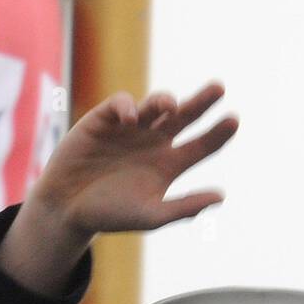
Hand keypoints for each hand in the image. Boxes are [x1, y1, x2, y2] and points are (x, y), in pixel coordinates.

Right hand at [0, 83, 237, 294]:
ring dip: (164, 102)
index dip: (218, 133)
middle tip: (220, 88)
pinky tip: (130, 120)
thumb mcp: (153, 215)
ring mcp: (131, 130)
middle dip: (202, 102)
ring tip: (170, 107)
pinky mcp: (104, 120)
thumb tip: (222, 196)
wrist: (69, 209)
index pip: (202, 145)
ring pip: (155, 105)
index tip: (235, 120)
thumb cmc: (112, 215)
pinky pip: (121, 105)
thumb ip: (186, 207)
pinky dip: (127, 107)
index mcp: (170, 165)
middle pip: (185, 117)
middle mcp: (154, 143)